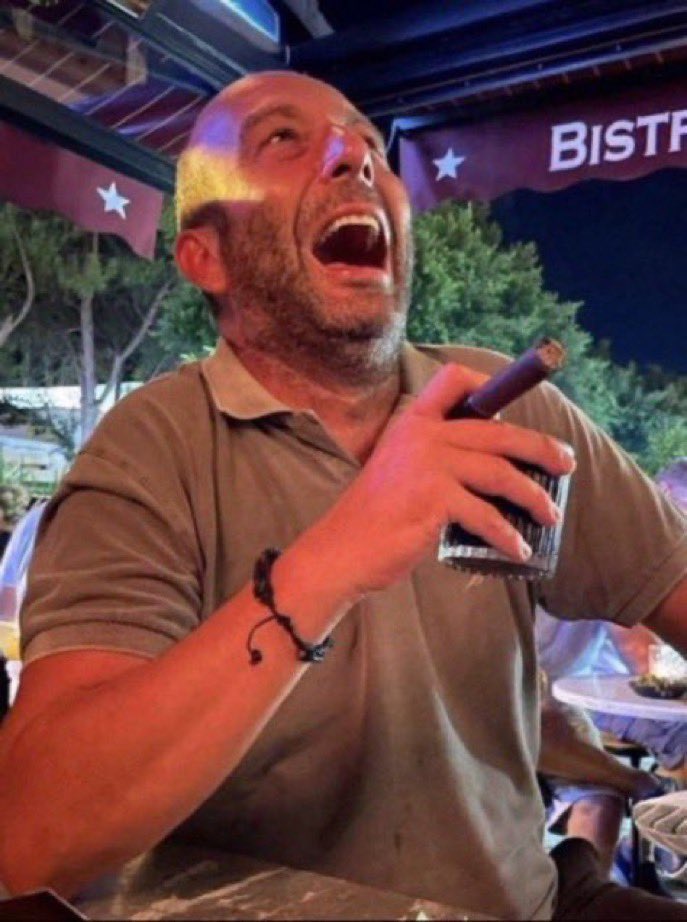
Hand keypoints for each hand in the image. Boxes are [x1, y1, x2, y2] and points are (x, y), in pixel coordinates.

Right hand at [309, 362, 575, 598]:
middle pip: (498, 431)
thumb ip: (434, 453)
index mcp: (412, 421)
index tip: (512, 410)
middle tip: (565, 464)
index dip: (488, 384)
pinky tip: (518, 548)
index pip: (453, 380)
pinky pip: (487, 515)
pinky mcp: (434, 499)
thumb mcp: (398, 466)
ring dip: (534, 496)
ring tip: (549, 515)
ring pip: (501, 473)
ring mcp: (428, 465)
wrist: (342, 548)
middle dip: (540, 448)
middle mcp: (422, 435)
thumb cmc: (374, 514)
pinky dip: (508, 536)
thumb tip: (493, 462)